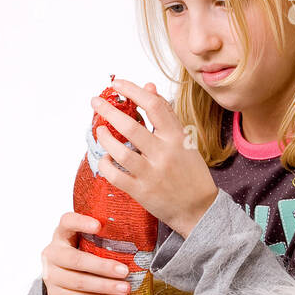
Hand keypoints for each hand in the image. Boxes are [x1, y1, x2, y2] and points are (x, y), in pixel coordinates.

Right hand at [40, 210, 132, 294]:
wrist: (60, 282)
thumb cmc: (82, 255)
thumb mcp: (86, 243)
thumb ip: (102, 239)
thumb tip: (140, 238)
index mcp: (62, 234)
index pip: (67, 221)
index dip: (81, 222)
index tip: (99, 225)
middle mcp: (52, 252)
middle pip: (76, 259)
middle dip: (102, 267)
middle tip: (124, 271)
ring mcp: (50, 275)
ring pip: (79, 282)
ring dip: (105, 287)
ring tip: (125, 289)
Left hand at [91, 79, 218, 238]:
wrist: (199, 210)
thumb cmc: (190, 173)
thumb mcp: (185, 141)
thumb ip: (166, 114)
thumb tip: (148, 87)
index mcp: (178, 138)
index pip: (154, 105)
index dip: (133, 90)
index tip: (117, 84)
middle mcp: (165, 153)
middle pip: (131, 126)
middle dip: (109, 111)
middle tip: (96, 102)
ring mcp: (152, 173)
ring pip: (119, 150)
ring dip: (104, 138)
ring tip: (99, 131)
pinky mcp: (141, 191)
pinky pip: (115, 175)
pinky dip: (105, 164)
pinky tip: (104, 157)